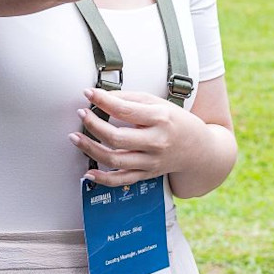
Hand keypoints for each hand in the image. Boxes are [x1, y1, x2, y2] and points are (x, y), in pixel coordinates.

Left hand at [69, 88, 213, 186]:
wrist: (199, 150)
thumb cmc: (176, 122)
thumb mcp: (159, 103)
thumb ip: (131, 99)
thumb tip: (102, 97)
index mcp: (160, 119)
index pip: (125, 110)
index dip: (103, 100)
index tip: (87, 93)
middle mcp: (156, 142)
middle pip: (117, 137)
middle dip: (93, 125)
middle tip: (81, 113)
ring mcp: (151, 161)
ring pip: (115, 160)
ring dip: (90, 149)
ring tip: (75, 137)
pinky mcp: (147, 175)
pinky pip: (121, 180)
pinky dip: (102, 179)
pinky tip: (88, 172)